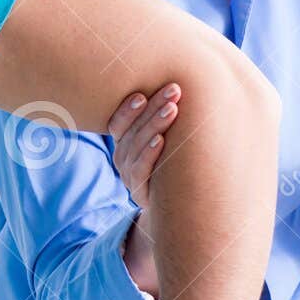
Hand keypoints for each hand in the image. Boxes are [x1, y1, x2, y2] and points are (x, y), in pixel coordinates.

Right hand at [106, 83, 181, 214]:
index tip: (143, 93)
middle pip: (132, 130)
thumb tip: (180, 88)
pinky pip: (140, 170)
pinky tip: (160, 140)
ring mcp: (129, 177)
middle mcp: (123, 159)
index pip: (118, 123)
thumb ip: (166, 120)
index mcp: (125, 144)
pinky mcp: (140, 193)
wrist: (177, 211)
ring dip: (154, 124)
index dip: (127, 109)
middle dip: (153, 107)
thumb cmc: (174, 168)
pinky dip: (149, 153)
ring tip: (172, 108)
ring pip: (135, 147)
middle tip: (173, 90)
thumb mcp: (166, 142)